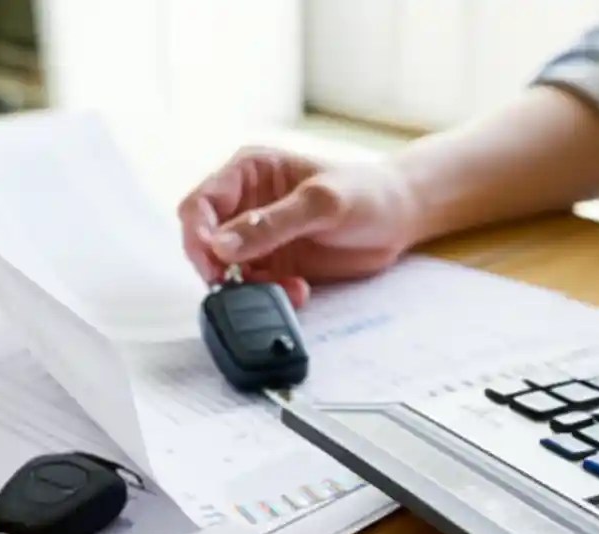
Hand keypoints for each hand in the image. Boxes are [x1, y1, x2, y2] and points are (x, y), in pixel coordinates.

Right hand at [177, 147, 421, 305]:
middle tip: (240, 286)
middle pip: (204, 241)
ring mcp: (258, 236)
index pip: (201, 204)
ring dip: (248, 287)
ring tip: (288, 288)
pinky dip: (270, 295)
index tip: (214, 261)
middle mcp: (245, 203)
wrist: (400, 218)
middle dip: (218, 268)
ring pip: (227, 270)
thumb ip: (271, 224)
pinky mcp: (274, 263)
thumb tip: (221, 246)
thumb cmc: (366, 193)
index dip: (198, 234)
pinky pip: (255, 286)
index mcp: (248, 172)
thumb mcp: (321, 203)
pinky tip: (298, 291)